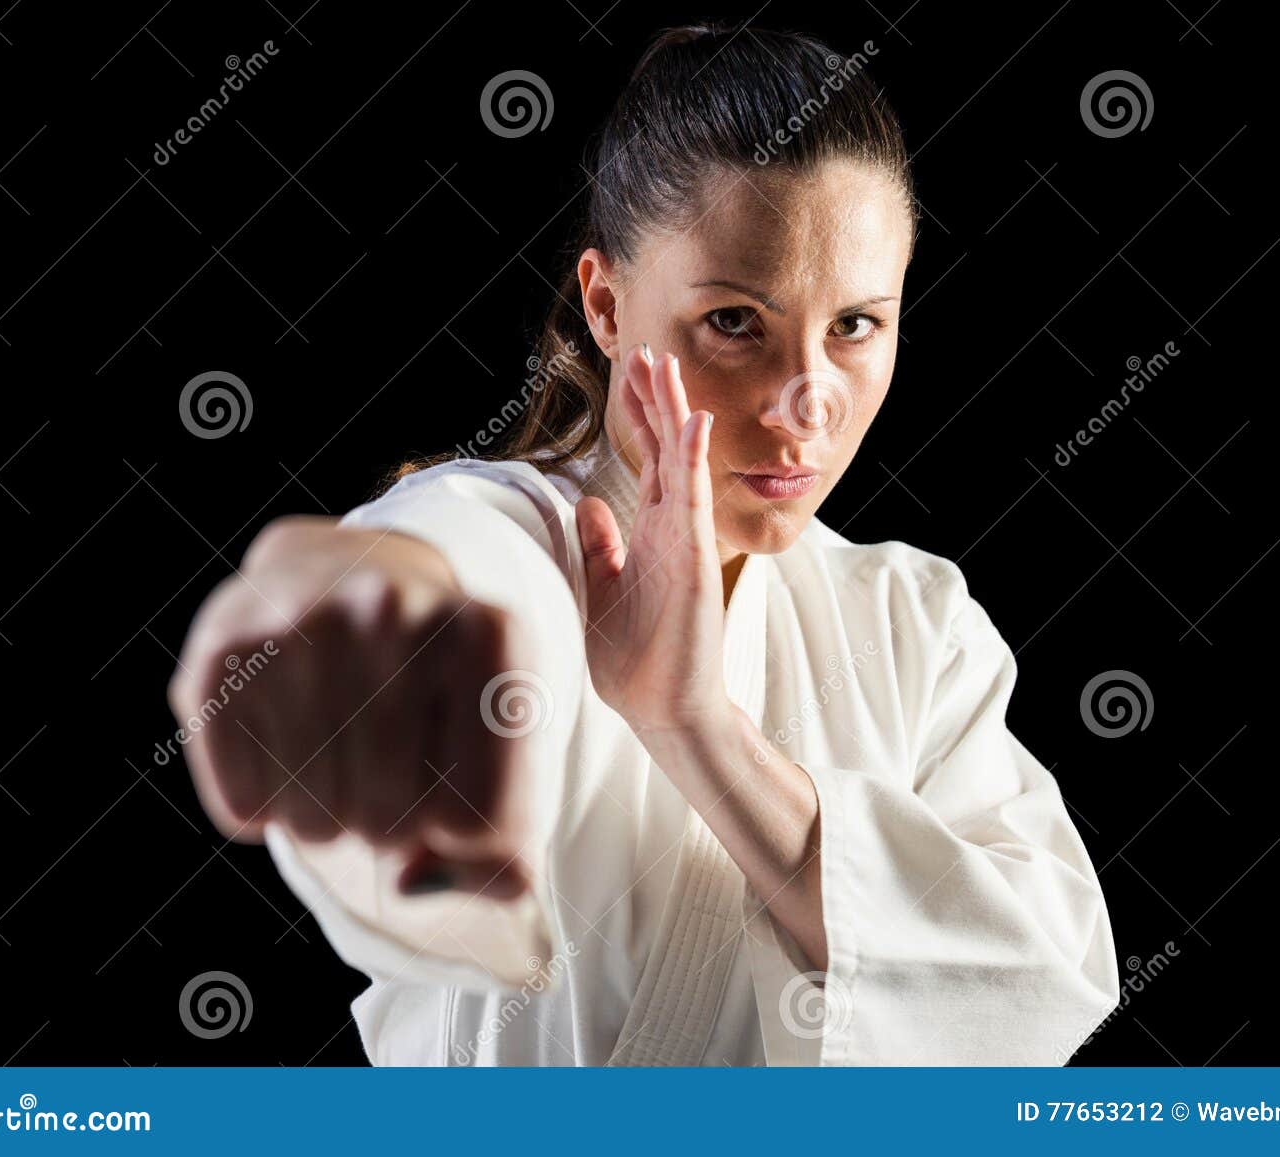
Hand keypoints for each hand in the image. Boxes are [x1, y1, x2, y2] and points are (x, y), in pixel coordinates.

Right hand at [170, 517, 532, 898]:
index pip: (482, 826)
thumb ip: (499, 857)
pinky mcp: (220, 657)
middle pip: (394, 827)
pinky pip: (246, 809)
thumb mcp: (495, 749)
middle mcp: (396, 610)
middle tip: (384, 759)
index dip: (464, 838)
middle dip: (390, 822)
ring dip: (326, 817)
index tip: (455, 785)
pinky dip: (263, 804)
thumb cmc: (428, 689)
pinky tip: (280, 738)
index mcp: (490, 634)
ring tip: (335, 745)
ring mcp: (303, 624)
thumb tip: (412, 886)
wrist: (331, 577)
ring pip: (316, 826)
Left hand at [575, 345, 731, 734]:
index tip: (630, 373)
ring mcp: (684, 539)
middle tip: (647, 349)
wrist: (663, 708)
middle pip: (664, 448)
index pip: (646, 460)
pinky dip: (692, 458)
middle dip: (654, 399)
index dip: (638, 416)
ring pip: (679, 461)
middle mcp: (670, 528)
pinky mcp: (693, 557)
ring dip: (672, 412)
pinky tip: (693, 422)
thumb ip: (600, 546)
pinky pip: (692, 498)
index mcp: (650, 533)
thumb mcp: (603, 589)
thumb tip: (586, 504)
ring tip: (665, 365)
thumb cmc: (636, 659)